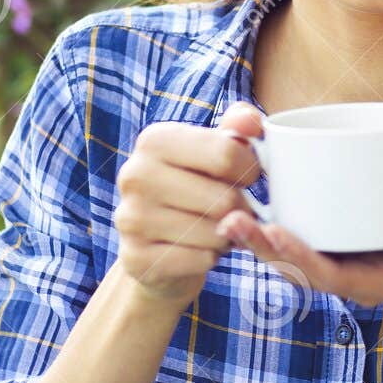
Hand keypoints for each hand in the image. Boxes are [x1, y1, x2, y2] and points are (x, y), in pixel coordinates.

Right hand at [113, 104, 263, 310]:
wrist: (157, 244)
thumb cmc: (196, 188)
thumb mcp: (215, 151)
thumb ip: (238, 129)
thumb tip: (250, 122)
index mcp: (154, 140)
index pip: (227, 153)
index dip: (251, 170)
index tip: (248, 176)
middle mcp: (135, 175)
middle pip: (224, 199)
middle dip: (242, 209)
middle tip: (236, 210)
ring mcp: (130, 219)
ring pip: (215, 233)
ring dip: (228, 235)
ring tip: (216, 228)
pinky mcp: (136, 259)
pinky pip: (201, 260)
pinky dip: (212, 258)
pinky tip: (200, 250)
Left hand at [213, 104, 382, 308]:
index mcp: (379, 283)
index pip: (328, 277)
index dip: (297, 259)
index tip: (273, 235)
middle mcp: (355, 274)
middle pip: (300, 267)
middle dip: (264, 247)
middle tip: (229, 222)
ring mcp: (348, 256)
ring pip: (296, 251)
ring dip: (261, 235)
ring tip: (227, 211)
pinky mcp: (345, 234)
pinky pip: (306, 232)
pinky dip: (278, 216)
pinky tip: (252, 191)